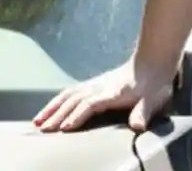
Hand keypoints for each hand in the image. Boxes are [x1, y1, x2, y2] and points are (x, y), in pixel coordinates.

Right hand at [33, 60, 172, 132]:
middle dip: (57, 115)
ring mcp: (95, 84)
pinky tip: (50, 109)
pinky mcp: (94, 84)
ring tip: (37, 121)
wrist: (153, 61)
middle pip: (74, 100)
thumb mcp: (154, 98)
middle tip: (43, 129)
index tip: (64, 128)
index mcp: (112, 91)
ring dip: (52, 108)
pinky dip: (57, 101)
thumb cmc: (154, 83)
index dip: (77, 116)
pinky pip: (70, 92)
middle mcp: (100, 87)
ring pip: (68, 95)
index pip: (90, 104)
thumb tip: (137, 126)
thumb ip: (144, 111)